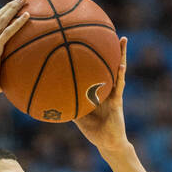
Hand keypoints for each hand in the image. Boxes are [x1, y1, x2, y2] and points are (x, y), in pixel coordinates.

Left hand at [73, 37, 127, 151]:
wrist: (108, 143)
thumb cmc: (93, 131)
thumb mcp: (77, 116)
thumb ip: (66, 106)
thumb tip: (49, 98)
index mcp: (97, 89)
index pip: (95, 68)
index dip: (93, 55)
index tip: (87, 38)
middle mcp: (106, 87)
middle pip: (107, 63)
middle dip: (107, 47)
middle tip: (106, 29)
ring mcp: (114, 92)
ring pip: (118, 70)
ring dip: (120, 55)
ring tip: (122, 39)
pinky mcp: (118, 101)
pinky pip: (119, 86)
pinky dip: (120, 76)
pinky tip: (121, 65)